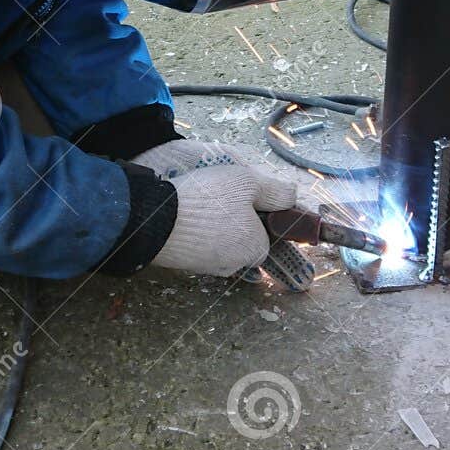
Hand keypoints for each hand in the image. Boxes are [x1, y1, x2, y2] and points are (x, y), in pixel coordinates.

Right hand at [134, 139, 297, 275]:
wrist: (156, 218)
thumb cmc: (206, 200)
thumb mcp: (247, 183)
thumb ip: (276, 191)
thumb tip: (293, 196)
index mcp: (255, 249)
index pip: (267, 233)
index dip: (258, 212)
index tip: (244, 196)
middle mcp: (234, 265)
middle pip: (243, 238)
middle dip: (234, 219)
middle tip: (220, 196)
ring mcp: (207, 267)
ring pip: (220, 242)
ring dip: (214, 225)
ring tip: (201, 203)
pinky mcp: (185, 264)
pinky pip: (199, 245)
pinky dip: (196, 232)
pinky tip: (187, 214)